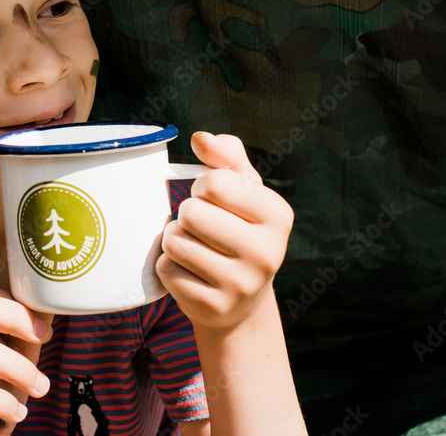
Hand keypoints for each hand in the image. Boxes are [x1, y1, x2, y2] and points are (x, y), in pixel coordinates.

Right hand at [0, 285, 52, 434]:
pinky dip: (2, 402)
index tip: (45, 329)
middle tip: (44, 338)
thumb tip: (50, 302)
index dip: (16, 304)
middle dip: (12, 317)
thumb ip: (29, 330)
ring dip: (19, 369)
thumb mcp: (18, 356)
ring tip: (40, 388)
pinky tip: (17, 413)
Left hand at [157, 132, 294, 332]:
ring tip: (195, 248)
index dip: (202, 187)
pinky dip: (168, 267)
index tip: (214, 201)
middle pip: (190, 213)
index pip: (213, 183)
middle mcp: (267, 253)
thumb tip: (201, 138)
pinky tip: (190, 272)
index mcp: (278, 216)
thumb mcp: (243, 191)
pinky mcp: (213, 308)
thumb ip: (226, 157)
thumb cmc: (238, 230)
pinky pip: (166, 270)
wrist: (241, 300)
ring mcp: (241, 285)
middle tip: (201, 228)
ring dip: (174, 239)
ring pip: (174, 241)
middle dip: (185, 216)